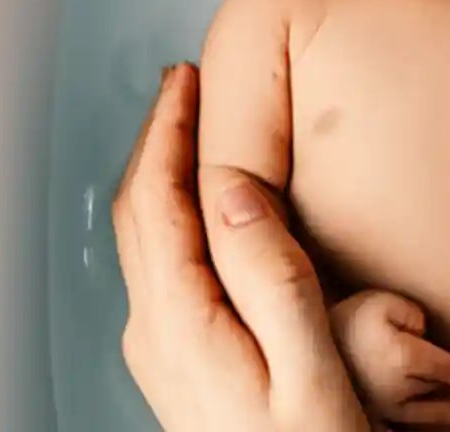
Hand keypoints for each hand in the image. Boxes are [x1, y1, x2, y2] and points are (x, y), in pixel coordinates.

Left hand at [113, 63, 368, 431]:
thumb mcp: (310, 367)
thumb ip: (271, 277)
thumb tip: (235, 192)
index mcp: (184, 326)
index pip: (157, 202)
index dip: (168, 132)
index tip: (187, 81)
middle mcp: (158, 336)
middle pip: (140, 214)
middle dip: (158, 142)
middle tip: (186, 90)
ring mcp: (164, 352)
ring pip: (147, 239)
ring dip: (163, 176)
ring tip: (194, 134)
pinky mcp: (182, 361)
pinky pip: (164, 267)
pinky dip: (176, 216)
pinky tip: (208, 210)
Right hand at [330, 290, 449, 427]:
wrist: (304, 346)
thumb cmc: (347, 319)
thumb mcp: (384, 302)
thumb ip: (415, 314)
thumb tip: (424, 332)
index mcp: (407, 359)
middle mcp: (399, 390)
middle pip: (441, 396)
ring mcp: (383, 408)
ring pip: (425, 416)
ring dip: (445, 414)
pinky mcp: (370, 417)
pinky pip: (398, 429)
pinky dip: (413, 428)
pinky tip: (421, 426)